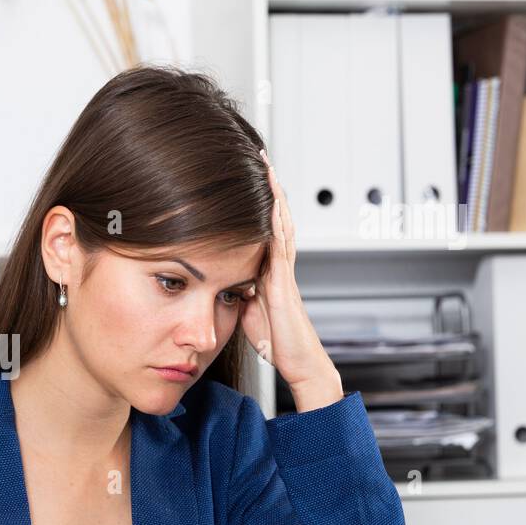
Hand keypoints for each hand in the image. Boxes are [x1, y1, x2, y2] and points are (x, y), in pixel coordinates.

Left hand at [240, 151, 340, 395]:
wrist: (301, 366)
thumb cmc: (277, 343)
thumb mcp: (248, 312)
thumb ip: (239, 292)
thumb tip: (223, 280)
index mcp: (270, 272)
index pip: (264, 229)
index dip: (258, 204)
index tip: (248, 179)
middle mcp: (280, 268)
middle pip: (276, 218)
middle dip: (269, 189)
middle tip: (260, 158)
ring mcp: (284, 274)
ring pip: (282, 225)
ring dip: (275, 197)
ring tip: (267, 168)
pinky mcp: (284, 285)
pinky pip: (282, 247)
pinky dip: (278, 223)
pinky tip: (273, 204)